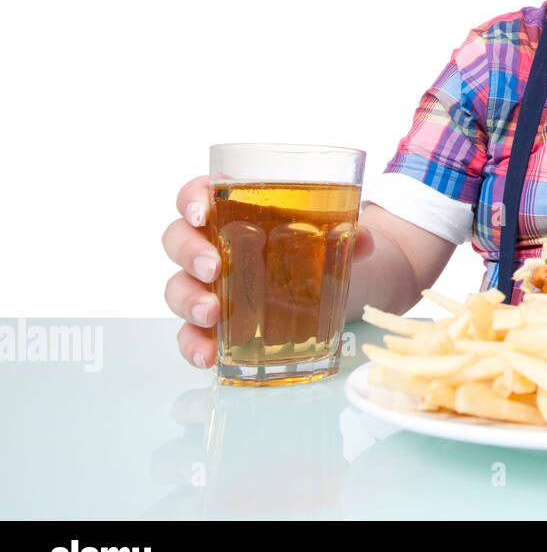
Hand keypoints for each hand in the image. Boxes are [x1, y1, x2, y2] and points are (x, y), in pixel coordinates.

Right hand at [161, 175, 373, 368]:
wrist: (342, 283)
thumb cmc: (322, 245)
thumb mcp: (339, 235)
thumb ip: (350, 234)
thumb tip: (362, 240)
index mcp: (236, 211)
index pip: (197, 195)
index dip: (190, 198)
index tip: (201, 211)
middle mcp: (214, 245)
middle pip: (178, 241)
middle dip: (188, 254)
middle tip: (212, 267)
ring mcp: (212, 286)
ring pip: (178, 287)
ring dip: (188, 301)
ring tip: (211, 315)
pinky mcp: (218, 323)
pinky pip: (192, 332)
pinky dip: (192, 344)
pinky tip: (207, 356)